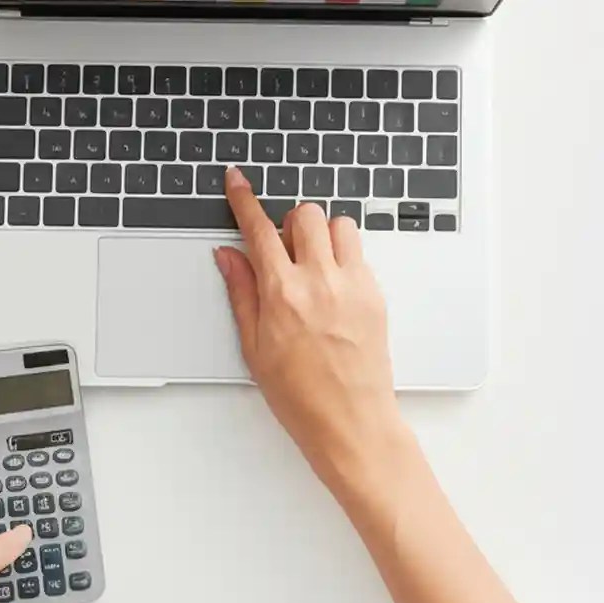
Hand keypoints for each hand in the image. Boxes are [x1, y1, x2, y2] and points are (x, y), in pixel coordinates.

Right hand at [216, 167, 406, 484]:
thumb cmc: (301, 396)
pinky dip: (343, 256)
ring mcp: (353, 285)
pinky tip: (332, 286)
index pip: (259, 228)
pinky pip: (359, 252)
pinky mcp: (375, 294)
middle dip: (290, 222)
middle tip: (283, 249)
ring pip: (338, 225)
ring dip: (321, 234)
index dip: (244, 198)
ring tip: (312, 264)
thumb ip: (242, 292)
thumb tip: (228, 255)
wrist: (351, 422)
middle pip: (305, 214)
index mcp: (282, 294)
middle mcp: (320, 281)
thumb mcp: (254, 346)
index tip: (237, 180)